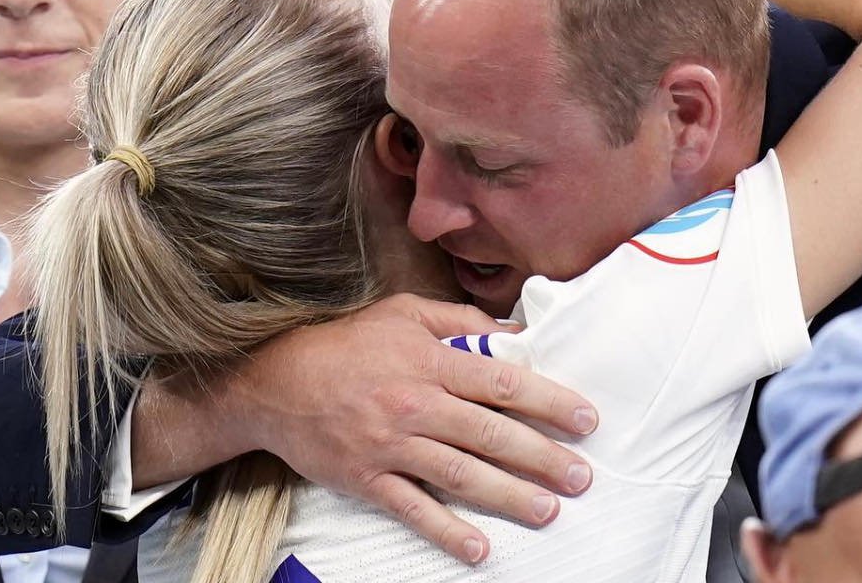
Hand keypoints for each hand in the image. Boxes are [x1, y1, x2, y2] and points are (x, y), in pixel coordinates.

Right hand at [221, 294, 597, 562]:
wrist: (276, 382)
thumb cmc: (349, 344)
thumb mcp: (405, 313)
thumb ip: (462, 320)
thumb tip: (515, 334)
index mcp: (430, 361)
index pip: (503, 382)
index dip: (549, 401)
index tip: (586, 418)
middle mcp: (415, 404)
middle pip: (491, 434)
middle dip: (542, 457)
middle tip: (581, 476)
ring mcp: (391, 445)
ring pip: (460, 474)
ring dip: (508, 495)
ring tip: (548, 511)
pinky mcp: (368, 478)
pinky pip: (413, 509)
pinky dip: (446, 530)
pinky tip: (479, 548)